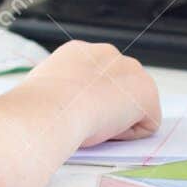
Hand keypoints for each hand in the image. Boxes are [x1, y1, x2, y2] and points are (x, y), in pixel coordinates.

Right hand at [25, 40, 161, 147]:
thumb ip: (57, 89)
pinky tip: (107, 128)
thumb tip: (56, 104)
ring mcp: (130, 70)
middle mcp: (106, 54)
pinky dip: (129, 135)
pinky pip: (145, 124)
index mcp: (78, 52)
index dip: (84, 101)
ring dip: (117, 119)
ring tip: (92, 123)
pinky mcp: (147, 94)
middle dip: (106, 107)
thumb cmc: (39, 105)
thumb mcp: (40, 89)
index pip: (93, 78)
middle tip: (83, 120)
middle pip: (116, 88)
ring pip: (132, 105)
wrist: (54, 107)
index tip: (71, 112)